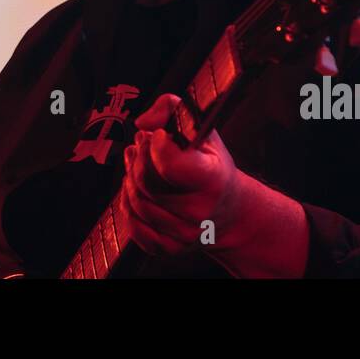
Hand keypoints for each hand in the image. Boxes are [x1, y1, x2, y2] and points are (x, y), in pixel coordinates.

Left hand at [119, 93, 239, 256]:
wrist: (230, 212)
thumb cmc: (212, 167)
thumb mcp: (202, 130)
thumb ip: (171, 109)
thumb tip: (143, 123)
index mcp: (213, 179)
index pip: (171, 163)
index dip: (156, 144)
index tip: (158, 135)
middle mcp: (200, 211)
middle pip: (146, 181)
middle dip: (138, 158)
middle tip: (143, 145)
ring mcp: (184, 234)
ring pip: (136, 202)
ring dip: (130, 179)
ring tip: (139, 165)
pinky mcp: (169, 249)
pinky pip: (132, 225)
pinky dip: (129, 205)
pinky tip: (138, 190)